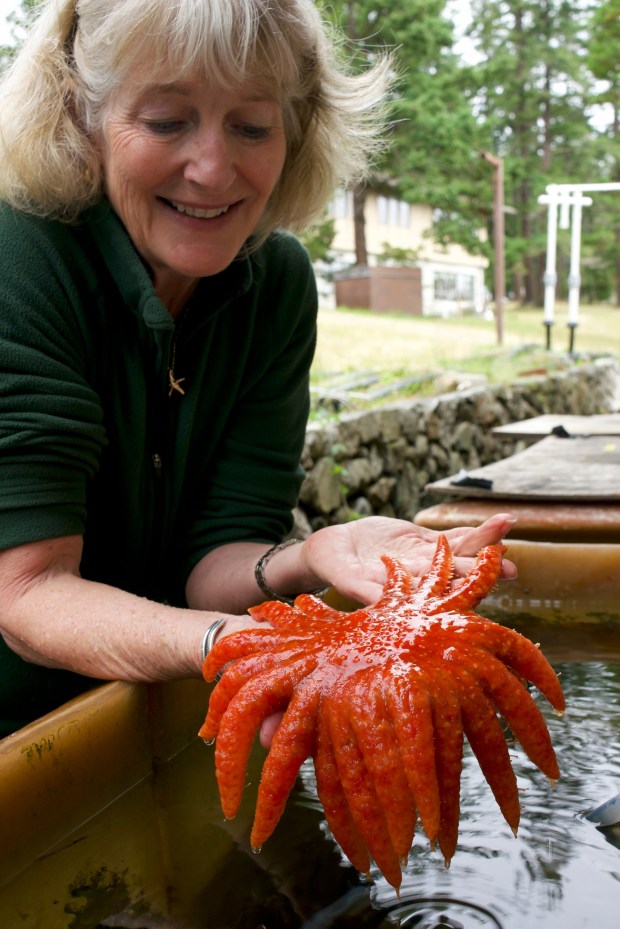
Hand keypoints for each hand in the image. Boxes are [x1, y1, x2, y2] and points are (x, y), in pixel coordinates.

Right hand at [302, 513, 516, 604]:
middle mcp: (421, 580)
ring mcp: (424, 560)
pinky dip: (472, 531)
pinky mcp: (421, 542)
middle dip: (483, 566)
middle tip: (512, 567)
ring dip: (484, 541)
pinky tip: (497, 524)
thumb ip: (363, 590)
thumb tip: (380, 602)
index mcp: (405, 593)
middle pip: (458, 572)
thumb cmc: (331, 569)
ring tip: (508, 526)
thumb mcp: (345, 579)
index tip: (479, 586)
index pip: (438, 591)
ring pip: (461, 551)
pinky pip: (452, 538)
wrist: (329, 550)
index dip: (461, 587)